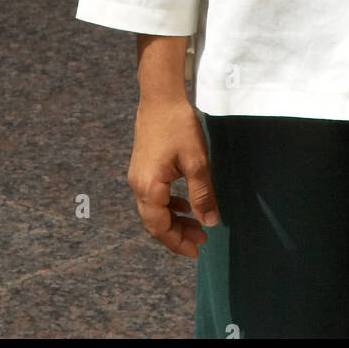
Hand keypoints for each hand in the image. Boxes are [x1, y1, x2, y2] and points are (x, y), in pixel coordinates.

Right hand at [127, 99, 220, 257]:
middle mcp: (138, 186)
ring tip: (197, 226)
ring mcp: (138, 177)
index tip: (197, 250)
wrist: (160, 97)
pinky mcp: (142, 168)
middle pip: (155, 223)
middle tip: (201, 241)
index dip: (177, 242)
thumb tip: (210, 222)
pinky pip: (154, 197)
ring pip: (154, 210)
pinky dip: (170, 205)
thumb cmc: (179, 126)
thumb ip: (202, 194)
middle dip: (177, 235)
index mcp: (149, 187)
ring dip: (174, 221)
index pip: (160, 228)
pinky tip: (185, 205)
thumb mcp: (196, 161)